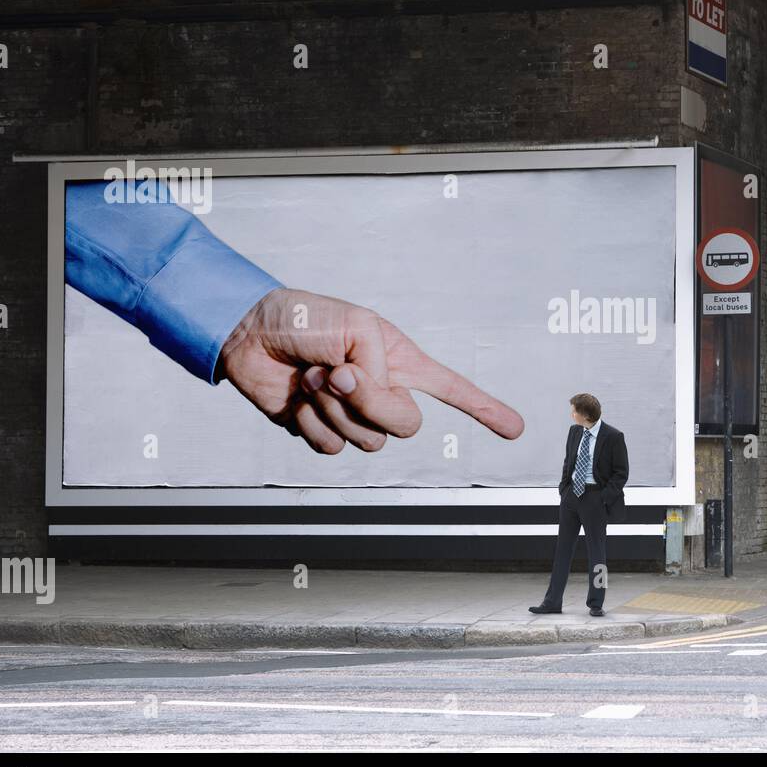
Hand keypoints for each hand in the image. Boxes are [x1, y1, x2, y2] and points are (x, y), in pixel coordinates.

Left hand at [217, 288, 523, 453]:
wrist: (250, 333)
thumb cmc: (307, 318)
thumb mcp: (358, 328)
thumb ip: (381, 367)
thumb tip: (372, 402)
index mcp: (400, 362)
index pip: (452, 389)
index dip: (485, 409)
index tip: (516, 429)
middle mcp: (383, 391)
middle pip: (407, 424)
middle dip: (373, 403)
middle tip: (340, 373)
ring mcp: (352, 415)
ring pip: (368, 440)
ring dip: (335, 408)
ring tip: (314, 375)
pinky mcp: (320, 430)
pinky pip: (332, 448)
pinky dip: (312, 423)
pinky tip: (299, 398)